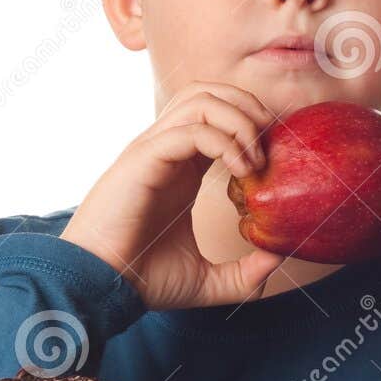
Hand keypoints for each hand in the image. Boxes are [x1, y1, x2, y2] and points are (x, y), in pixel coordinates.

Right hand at [61, 82, 284, 309]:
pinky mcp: (144, 159)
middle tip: (270, 145)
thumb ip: (245, 274)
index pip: (217, 115)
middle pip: (210, 92)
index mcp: (180, 167)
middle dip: (249, 107)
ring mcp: (153, 150)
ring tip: (255, 158)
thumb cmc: (143, 280)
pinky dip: (223, 141)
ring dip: (238, 118)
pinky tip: (240, 170)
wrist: (102, 288)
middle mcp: (166, 150)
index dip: (252, 125)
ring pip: (200, 99)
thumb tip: (277, 257)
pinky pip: (190, 129)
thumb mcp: (208, 282)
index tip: (276, 160)